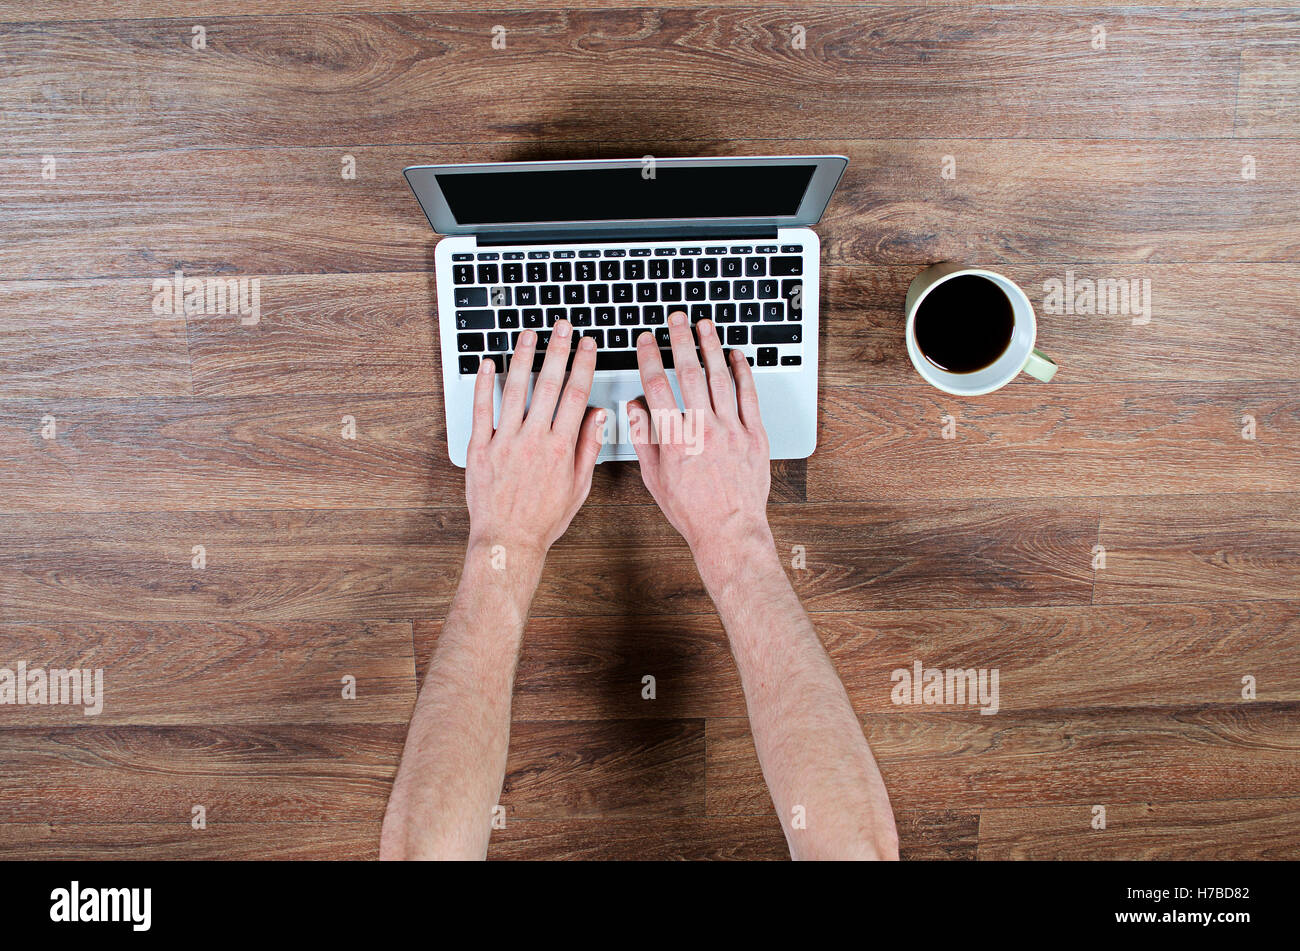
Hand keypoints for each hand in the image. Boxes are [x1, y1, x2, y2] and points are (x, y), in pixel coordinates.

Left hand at [465, 320, 605, 557]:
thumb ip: (588, 448)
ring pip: (515, 389)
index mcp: (560, 447)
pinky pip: (481, 409)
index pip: (576, 395)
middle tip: (562, 327)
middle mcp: (533, 439)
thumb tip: (597, 416)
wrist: (508, 541)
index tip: (587, 345)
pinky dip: (484, 384)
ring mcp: (505, 441)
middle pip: (549, 384)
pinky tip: (489, 364)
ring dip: (523, 357)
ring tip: (528, 334)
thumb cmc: (544, 519)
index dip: (583, 365)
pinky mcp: (481, 448)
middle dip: (558, 350)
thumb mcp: (578, 487)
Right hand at [630, 311, 772, 572]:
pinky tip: (736, 355)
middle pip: (689, 374)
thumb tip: (634, 406)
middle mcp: (703, 430)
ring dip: (711, 348)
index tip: (646, 340)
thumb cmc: (691, 510)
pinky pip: (749, 396)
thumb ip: (644, 438)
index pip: (657, 387)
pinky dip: (743, 372)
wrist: (729, 531)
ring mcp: (732, 431)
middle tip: (676, 319)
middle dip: (680, 341)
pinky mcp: (754, 435)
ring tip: (704, 326)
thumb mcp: (654, 477)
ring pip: (720, 378)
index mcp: (675, 440)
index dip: (649, 358)